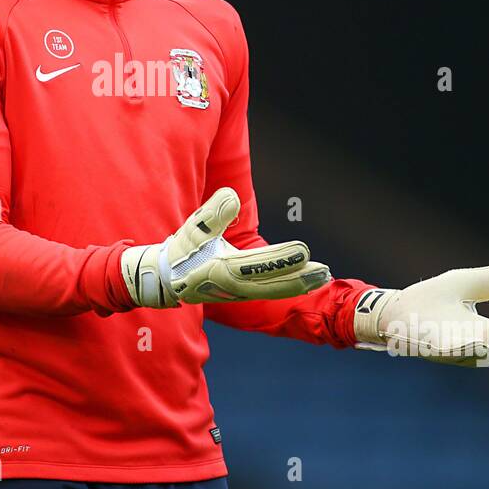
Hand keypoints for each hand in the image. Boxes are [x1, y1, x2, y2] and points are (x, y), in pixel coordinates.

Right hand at [120, 187, 332, 307]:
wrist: (162, 278)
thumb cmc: (180, 251)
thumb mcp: (192, 228)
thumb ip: (212, 212)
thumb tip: (232, 195)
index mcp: (221, 270)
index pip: (258, 265)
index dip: (282, 259)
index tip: (304, 250)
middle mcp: (232, 286)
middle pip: (273, 285)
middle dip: (300, 279)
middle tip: (325, 271)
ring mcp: (237, 293)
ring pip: (273, 290)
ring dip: (298, 284)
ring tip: (322, 275)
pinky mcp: (239, 293)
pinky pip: (268, 290)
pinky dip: (286, 286)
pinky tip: (301, 280)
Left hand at [353, 264, 488, 366]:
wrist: (390, 312)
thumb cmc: (426, 303)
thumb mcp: (463, 284)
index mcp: (479, 335)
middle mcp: (466, 347)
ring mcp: (446, 350)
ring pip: (475, 355)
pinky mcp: (425, 348)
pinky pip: (445, 352)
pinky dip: (462, 347)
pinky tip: (473, 338)